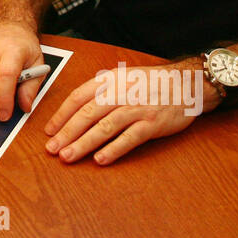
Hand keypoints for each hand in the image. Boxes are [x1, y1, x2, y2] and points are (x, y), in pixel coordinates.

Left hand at [42, 65, 206, 165]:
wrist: (187, 84)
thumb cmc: (152, 84)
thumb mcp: (123, 78)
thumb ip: (102, 91)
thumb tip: (76, 110)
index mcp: (110, 80)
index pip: (78, 97)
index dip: (61, 115)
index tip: (49, 131)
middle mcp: (121, 93)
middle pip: (87, 114)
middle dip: (67, 133)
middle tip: (52, 149)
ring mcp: (137, 108)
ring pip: (104, 127)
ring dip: (84, 143)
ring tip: (68, 157)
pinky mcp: (152, 123)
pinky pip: (129, 138)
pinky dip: (113, 149)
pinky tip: (100, 160)